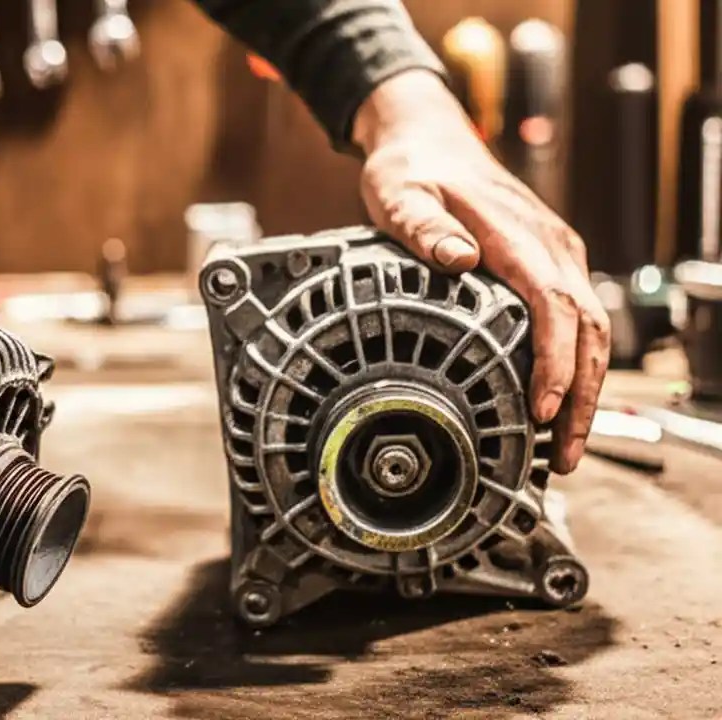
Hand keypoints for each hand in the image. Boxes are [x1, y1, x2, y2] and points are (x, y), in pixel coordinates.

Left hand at [353, 70, 609, 472]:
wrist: (425, 137)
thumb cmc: (410, 170)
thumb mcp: (400, 195)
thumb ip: (424, 229)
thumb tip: (458, 261)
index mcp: (515, 235)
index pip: (552, 306)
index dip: (554, 362)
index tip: (544, 409)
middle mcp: (549, 246)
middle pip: (588, 330)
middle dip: (581, 397)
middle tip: (561, 457)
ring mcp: (555, 254)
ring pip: (591, 331)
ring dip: (584, 391)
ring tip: (563, 449)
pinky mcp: (549, 263)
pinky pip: (576, 320)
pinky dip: (575, 366)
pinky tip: (557, 404)